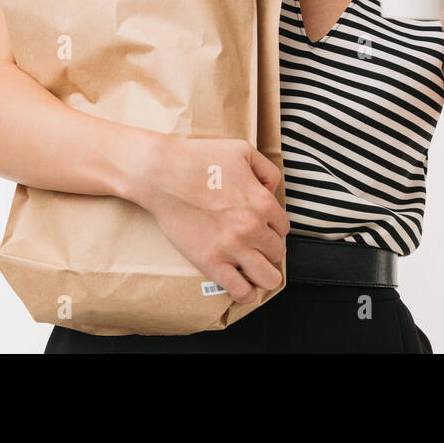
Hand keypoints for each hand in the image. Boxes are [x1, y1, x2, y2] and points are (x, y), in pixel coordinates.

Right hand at [134, 134, 288, 303]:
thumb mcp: (242, 150)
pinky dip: (246, 292)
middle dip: (268, 249)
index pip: (283, 227)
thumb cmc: (198, 159)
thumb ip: (267, 170)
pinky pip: (241, 292)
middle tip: (253, 244)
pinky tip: (242, 284)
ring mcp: (232, 248)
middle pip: (278, 252)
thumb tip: (273, 193)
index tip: (260, 227)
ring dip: (264, 274)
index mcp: (262, 202)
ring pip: (268, 278)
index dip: (273, 227)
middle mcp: (252, 228)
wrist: (161, 173)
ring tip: (253, 268)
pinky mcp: (210, 263)